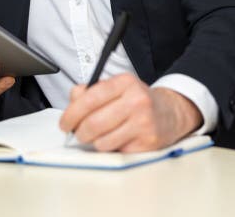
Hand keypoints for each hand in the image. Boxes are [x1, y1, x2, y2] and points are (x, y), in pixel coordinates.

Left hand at [59, 73, 201, 152]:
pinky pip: (116, 152)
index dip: (71, 114)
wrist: (170, 113)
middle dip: (79, 132)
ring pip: (102, 142)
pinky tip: (118, 139)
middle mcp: (136, 100)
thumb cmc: (137, 101)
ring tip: (103, 135)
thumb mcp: (116, 88)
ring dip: (96, 142)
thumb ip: (91, 91)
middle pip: (93, 123)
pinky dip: (111, 148)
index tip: (64, 123)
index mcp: (125, 82)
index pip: (90, 98)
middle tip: (79, 133)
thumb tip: (73, 100)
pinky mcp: (148, 142)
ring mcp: (144, 122)